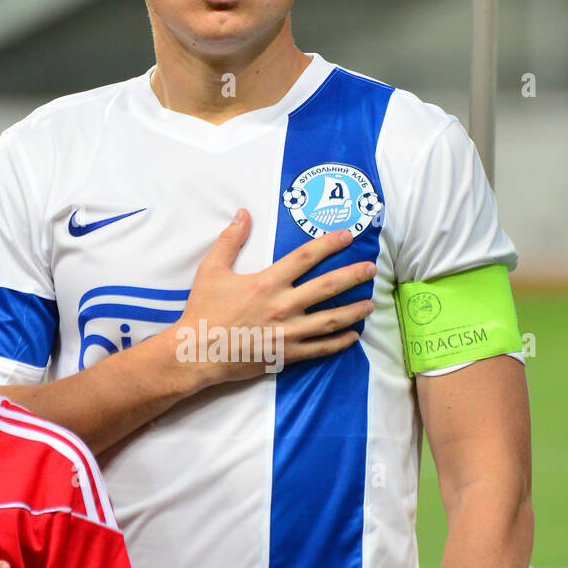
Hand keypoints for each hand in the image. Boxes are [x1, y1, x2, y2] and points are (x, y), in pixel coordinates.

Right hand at [177, 209, 374, 384]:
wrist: (197, 352)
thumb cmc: (203, 310)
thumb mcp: (211, 270)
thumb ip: (230, 240)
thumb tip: (243, 214)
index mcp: (267, 283)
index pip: (306, 257)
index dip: (329, 244)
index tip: (347, 236)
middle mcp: (283, 306)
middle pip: (328, 287)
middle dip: (353, 276)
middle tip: (370, 269)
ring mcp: (288, 332)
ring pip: (331, 320)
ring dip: (354, 311)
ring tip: (370, 304)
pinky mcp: (287, 354)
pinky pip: (320, 348)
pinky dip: (339, 342)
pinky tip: (353, 336)